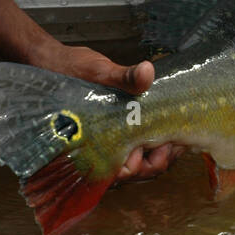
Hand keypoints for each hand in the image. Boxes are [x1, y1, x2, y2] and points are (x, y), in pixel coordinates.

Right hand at [31, 44, 184, 181]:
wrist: (56, 63)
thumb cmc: (71, 71)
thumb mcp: (98, 72)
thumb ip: (122, 77)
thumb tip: (147, 72)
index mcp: (95, 146)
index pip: (128, 171)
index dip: (151, 162)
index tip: (167, 144)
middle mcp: (102, 151)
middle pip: (139, 170)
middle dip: (161, 158)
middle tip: (178, 138)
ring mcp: (110, 143)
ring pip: (142, 160)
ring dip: (161, 150)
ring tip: (177, 132)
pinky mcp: (118, 132)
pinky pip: (140, 144)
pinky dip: (156, 139)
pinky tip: (168, 126)